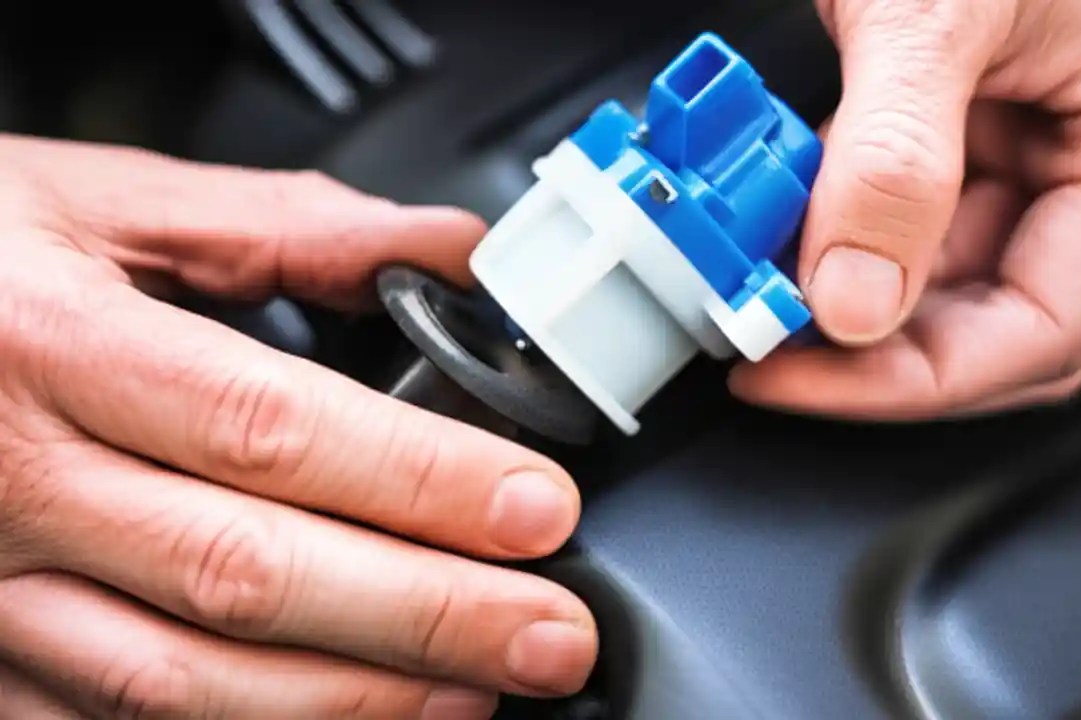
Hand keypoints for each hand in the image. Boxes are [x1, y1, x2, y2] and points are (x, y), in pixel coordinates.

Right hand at [0, 136, 594, 718]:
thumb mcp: (100, 206)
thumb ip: (285, 229)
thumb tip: (444, 252)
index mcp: (51, 344)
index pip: (268, 428)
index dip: (418, 479)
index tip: (536, 508)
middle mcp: (10, 479)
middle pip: (245, 576)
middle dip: (424, 618)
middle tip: (551, 635)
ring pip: (176, 682)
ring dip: (346, 703)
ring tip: (474, 695)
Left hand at [732, 0, 1080, 418]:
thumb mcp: (932, 9)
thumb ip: (895, 159)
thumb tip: (851, 299)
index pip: (1051, 324)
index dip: (921, 376)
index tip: (804, 373)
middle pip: (994, 319)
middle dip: (876, 348)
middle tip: (767, 342)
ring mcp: (1028, 138)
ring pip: (939, 279)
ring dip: (842, 296)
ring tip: (755, 284)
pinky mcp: (961, 125)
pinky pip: (901, 220)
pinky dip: (832, 238)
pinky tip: (776, 233)